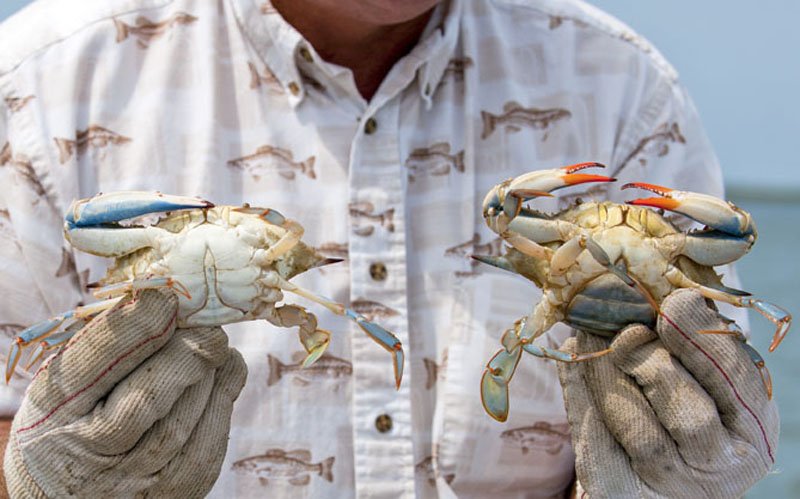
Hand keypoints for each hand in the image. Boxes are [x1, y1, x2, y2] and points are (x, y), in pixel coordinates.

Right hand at [4, 290, 246, 497]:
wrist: (71, 492)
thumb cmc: (71, 417)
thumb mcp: (65, 378)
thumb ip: (104, 340)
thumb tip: (158, 293)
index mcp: (54, 411)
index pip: (97, 365)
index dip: (139, 327)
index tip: (168, 297)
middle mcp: (93, 452)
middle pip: (150, 394)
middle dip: (187, 349)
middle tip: (204, 321)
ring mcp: (138, 477)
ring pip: (190, 411)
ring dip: (209, 368)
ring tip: (207, 343)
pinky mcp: (180, 488)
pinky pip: (214, 433)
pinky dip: (223, 391)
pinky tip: (219, 370)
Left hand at [557, 289, 777, 497]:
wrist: (659, 477)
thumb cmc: (687, 409)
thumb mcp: (708, 381)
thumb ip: (695, 346)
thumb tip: (665, 296)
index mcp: (752, 432)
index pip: (736, 385)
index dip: (702, 341)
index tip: (675, 303)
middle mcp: (720, 468)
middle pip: (689, 413)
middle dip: (653, 363)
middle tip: (627, 332)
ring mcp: (672, 487)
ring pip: (637, 429)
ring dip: (608, 375)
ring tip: (591, 334)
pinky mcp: (621, 493)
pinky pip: (596, 444)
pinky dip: (581, 394)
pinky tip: (572, 359)